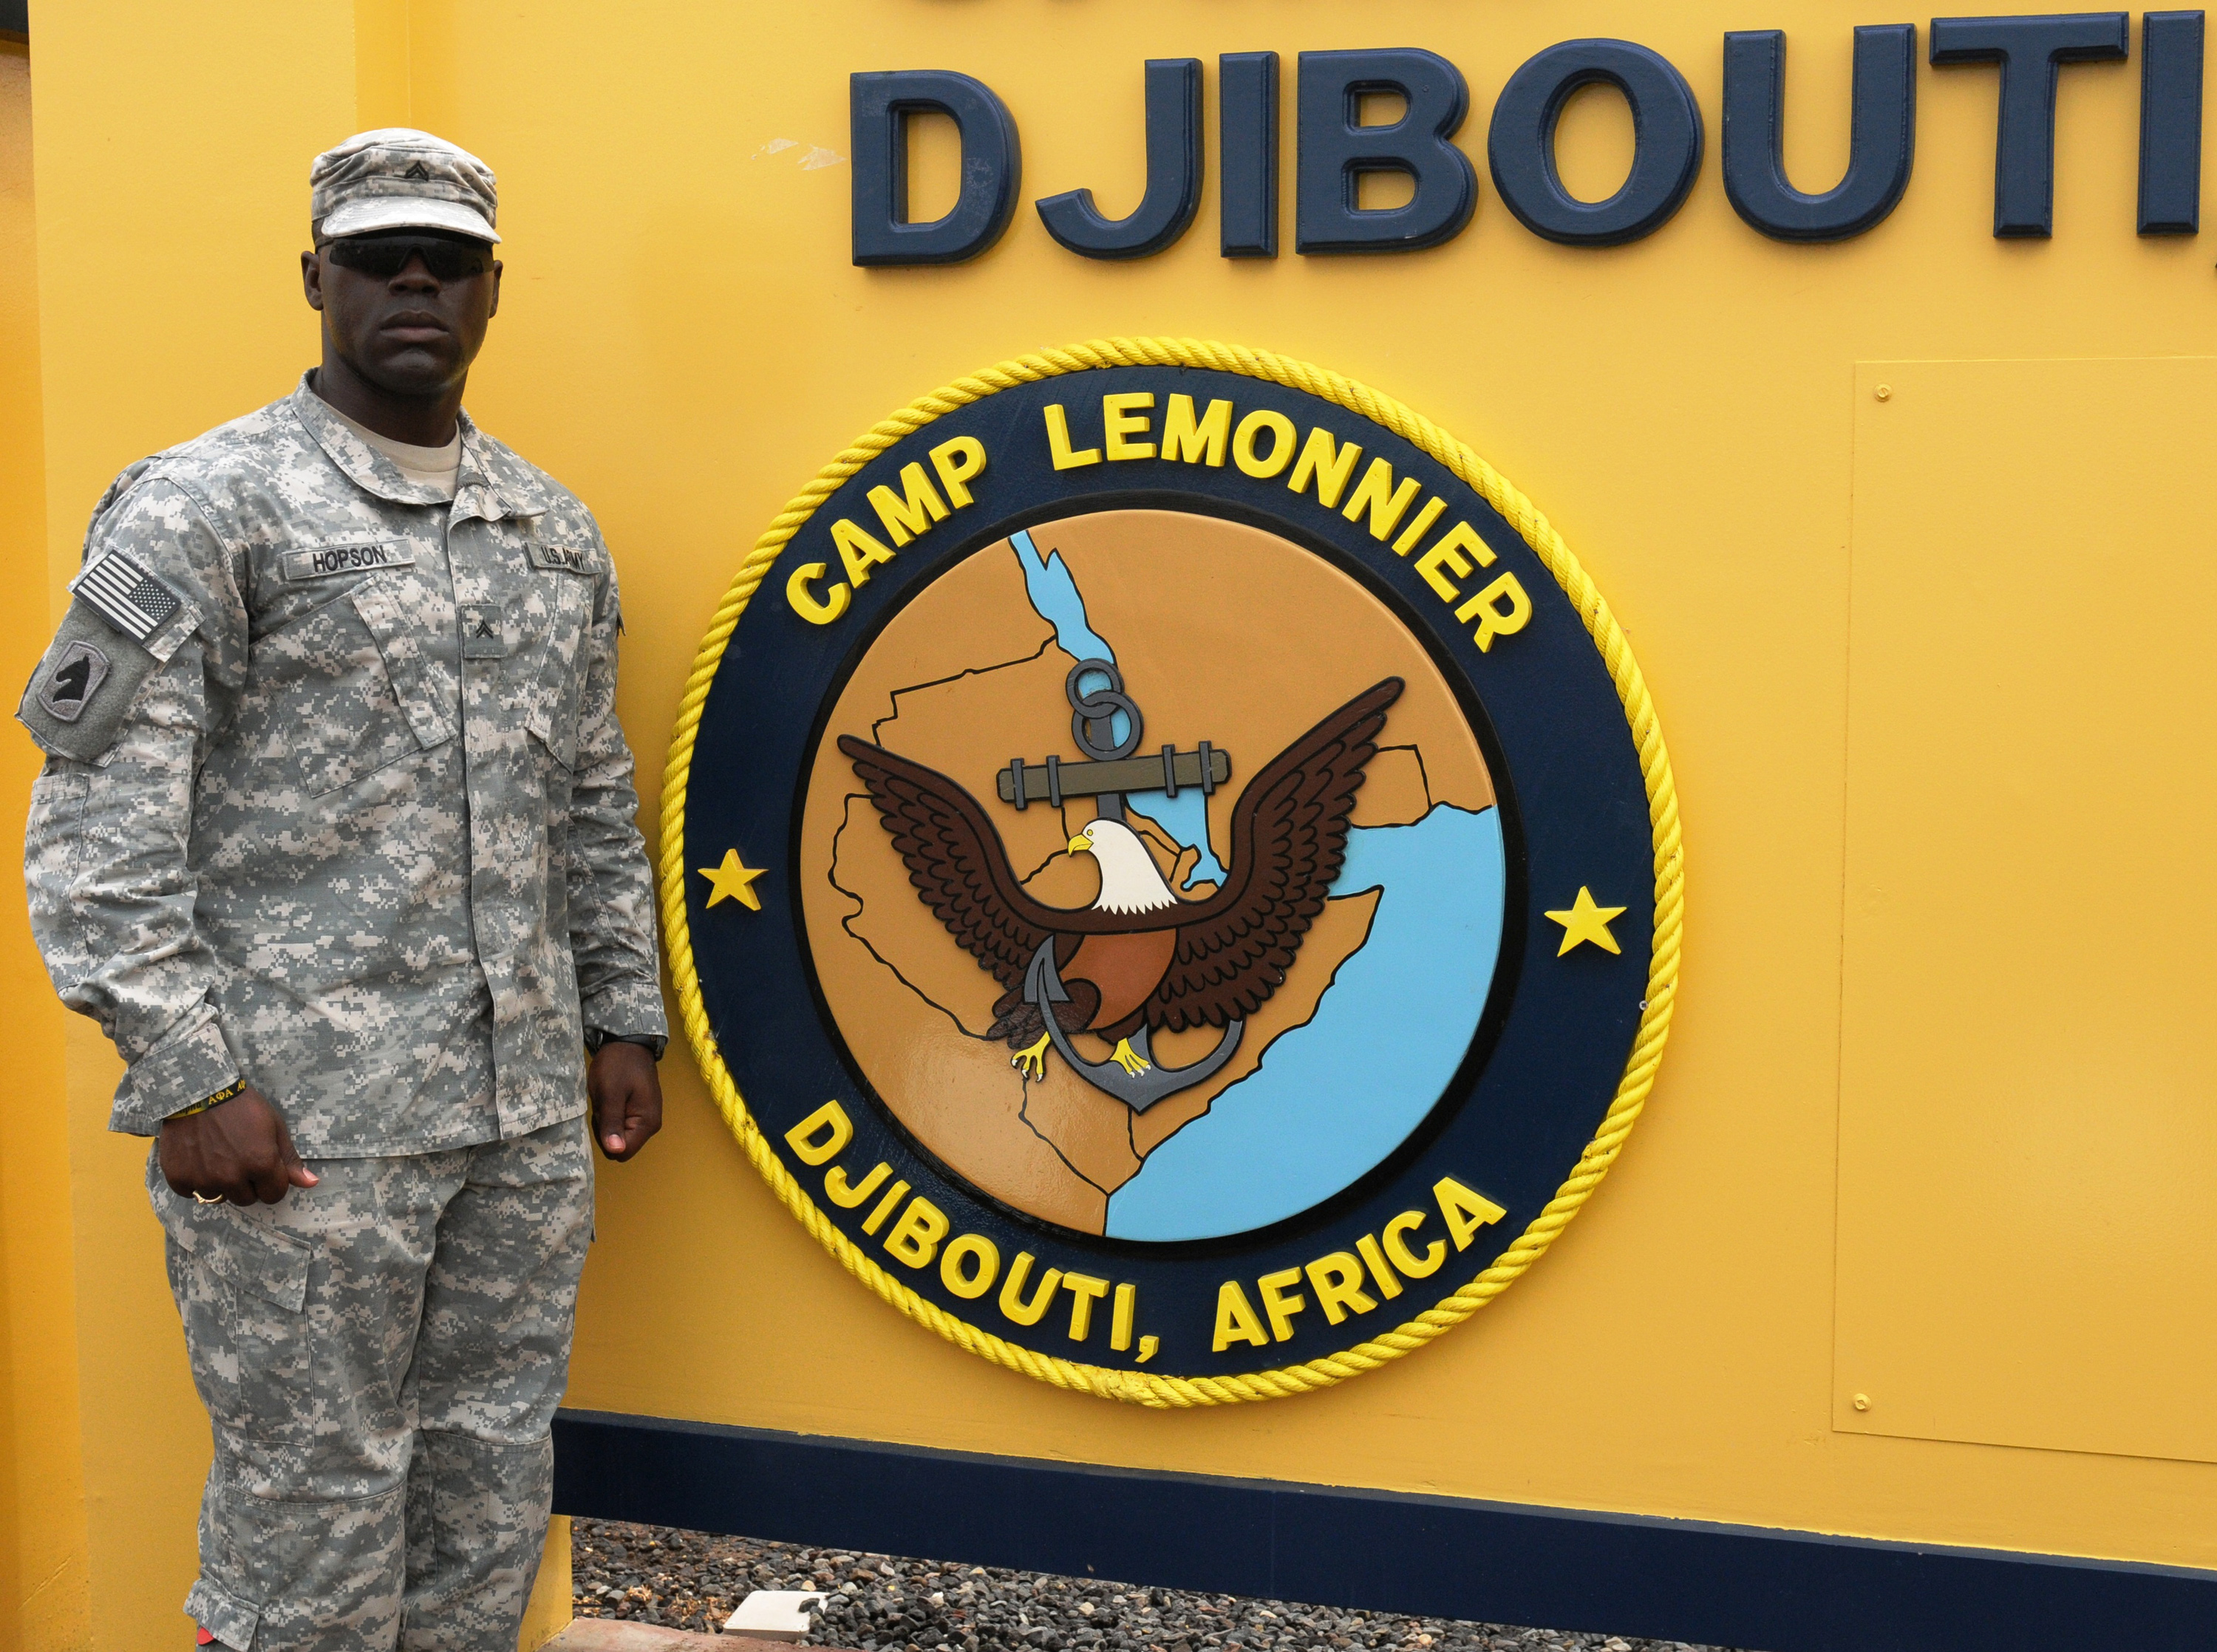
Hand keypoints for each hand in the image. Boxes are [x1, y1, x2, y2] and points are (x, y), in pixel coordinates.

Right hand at [158, 1088, 318, 1204]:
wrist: (198, 1091)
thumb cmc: (242, 1106)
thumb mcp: (274, 1127)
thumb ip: (289, 1159)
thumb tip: (311, 1184)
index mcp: (261, 1165)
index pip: (274, 1195)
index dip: (272, 1181)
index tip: (263, 1167)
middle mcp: (232, 1177)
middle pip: (247, 1199)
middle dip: (247, 1184)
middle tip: (238, 1158)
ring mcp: (203, 1179)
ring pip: (219, 1198)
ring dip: (221, 1184)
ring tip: (217, 1156)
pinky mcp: (178, 1178)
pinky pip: (191, 1193)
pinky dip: (195, 1180)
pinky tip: (197, 1158)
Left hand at [588, 1041, 661, 1160]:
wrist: (628, 1042)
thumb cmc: (618, 1065)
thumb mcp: (610, 1093)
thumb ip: (612, 1123)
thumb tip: (615, 1150)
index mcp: (646, 1123)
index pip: (622, 1152)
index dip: (606, 1138)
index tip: (604, 1115)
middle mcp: (650, 1125)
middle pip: (620, 1146)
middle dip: (606, 1130)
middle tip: (605, 1104)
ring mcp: (646, 1119)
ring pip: (618, 1136)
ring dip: (607, 1122)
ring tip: (607, 1099)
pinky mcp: (640, 1112)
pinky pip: (620, 1125)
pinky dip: (611, 1115)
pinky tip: (611, 1099)